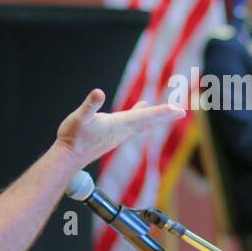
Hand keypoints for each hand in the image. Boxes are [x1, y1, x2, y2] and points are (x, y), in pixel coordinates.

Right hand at [55, 89, 185, 165]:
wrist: (68, 157)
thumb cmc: (73, 137)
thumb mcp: (79, 117)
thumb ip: (90, 105)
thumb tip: (98, 93)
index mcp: (119, 124)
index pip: (145, 116)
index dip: (162, 112)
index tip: (178, 110)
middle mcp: (123, 131)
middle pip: (150, 121)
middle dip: (166, 115)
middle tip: (183, 111)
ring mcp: (119, 134)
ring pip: (144, 123)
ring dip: (158, 116)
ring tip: (171, 111)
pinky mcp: (114, 134)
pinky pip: (134, 123)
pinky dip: (142, 115)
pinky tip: (142, 108)